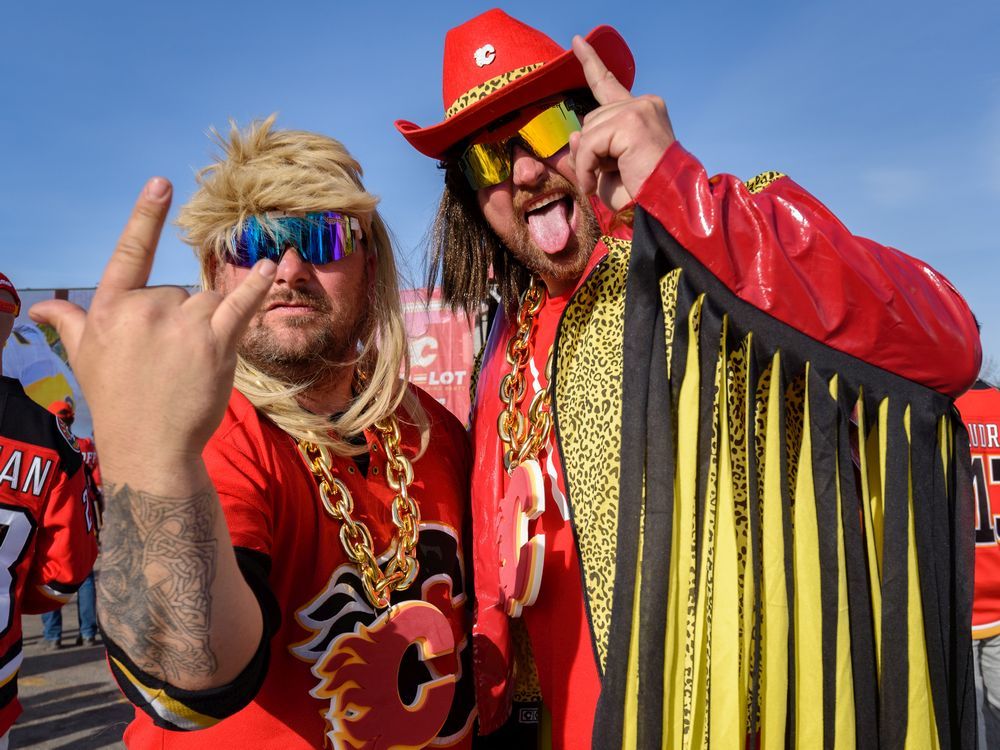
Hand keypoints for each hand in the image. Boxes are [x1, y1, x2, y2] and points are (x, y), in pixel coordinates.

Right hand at [30, 178, 275, 480]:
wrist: (151, 447)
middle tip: (166, 362)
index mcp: (111, 308)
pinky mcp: (216, 342)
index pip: (129, 254)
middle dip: (177, 321)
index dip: (145, 217)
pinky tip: (270, 266)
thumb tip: (39, 308)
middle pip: (177, 292)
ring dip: (205, 327)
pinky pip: (239, 303)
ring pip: (205, 303)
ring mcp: (183, 325)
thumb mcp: (84, 358)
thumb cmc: (117, 400)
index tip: (161, 183)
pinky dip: (255, 285)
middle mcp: (146, 310)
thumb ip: (69, 323)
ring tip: (188, 365)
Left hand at [569, 35, 675, 210]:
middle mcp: (644, 104)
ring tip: (607, 179)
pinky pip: (589, 142)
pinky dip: (586, 166)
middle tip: (608, 175)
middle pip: (590, 119)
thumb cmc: (639, 194)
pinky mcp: (633, 121)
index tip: (577, 42)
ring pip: (587, 130)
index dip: (591, 63)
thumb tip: (573, 132)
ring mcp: (640, 109)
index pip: (608, 84)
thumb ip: (588, 146)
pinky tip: (596, 182)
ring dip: (587, 162)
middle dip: (589, 151)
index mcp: (641, 111)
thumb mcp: (605, 168)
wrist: (664, 208)